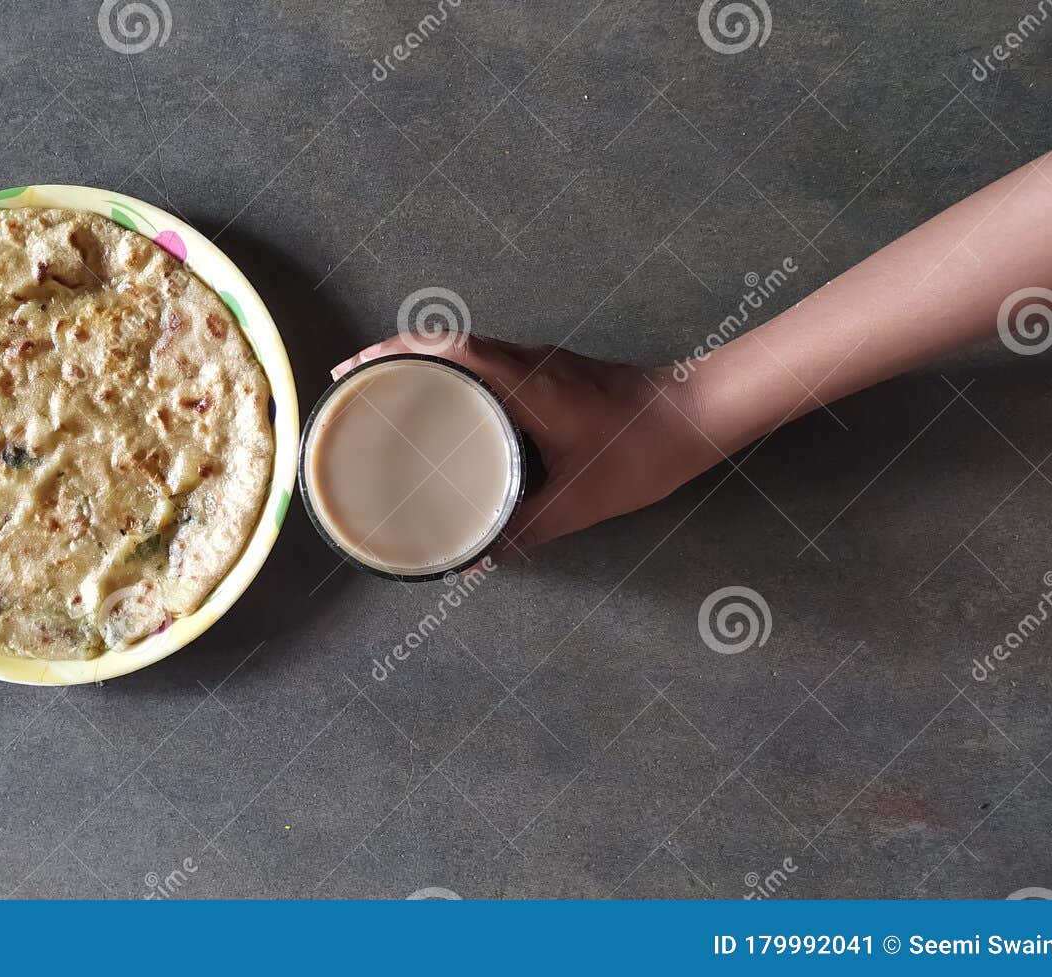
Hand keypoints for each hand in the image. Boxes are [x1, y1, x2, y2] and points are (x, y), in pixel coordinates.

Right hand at [330, 335, 717, 553]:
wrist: (701, 416)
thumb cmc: (641, 453)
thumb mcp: (579, 502)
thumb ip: (525, 531)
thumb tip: (476, 561)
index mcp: (525, 381)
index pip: (447, 347)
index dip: (392, 351)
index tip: (351, 371)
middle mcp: (527, 359)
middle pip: (445, 339)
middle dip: (392, 355)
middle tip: (353, 386)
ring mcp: (541, 360)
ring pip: (467, 346)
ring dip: (424, 360)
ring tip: (387, 392)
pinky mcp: (553, 369)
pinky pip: (488, 359)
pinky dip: (455, 371)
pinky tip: (448, 405)